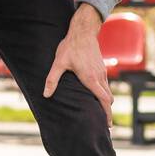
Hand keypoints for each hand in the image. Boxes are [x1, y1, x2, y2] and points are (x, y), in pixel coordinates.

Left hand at [44, 4, 112, 126]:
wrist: (83, 31)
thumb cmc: (70, 47)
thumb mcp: (59, 63)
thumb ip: (52, 80)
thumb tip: (46, 95)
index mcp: (90, 79)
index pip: (103, 100)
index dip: (106, 113)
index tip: (108, 124)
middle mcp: (99, 77)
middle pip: (109, 98)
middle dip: (108, 111)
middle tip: (105, 123)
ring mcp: (102, 72)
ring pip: (108, 91)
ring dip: (106, 102)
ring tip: (101, 112)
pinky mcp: (102, 67)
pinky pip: (106, 84)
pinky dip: (104, 93)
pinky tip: (97, 95)